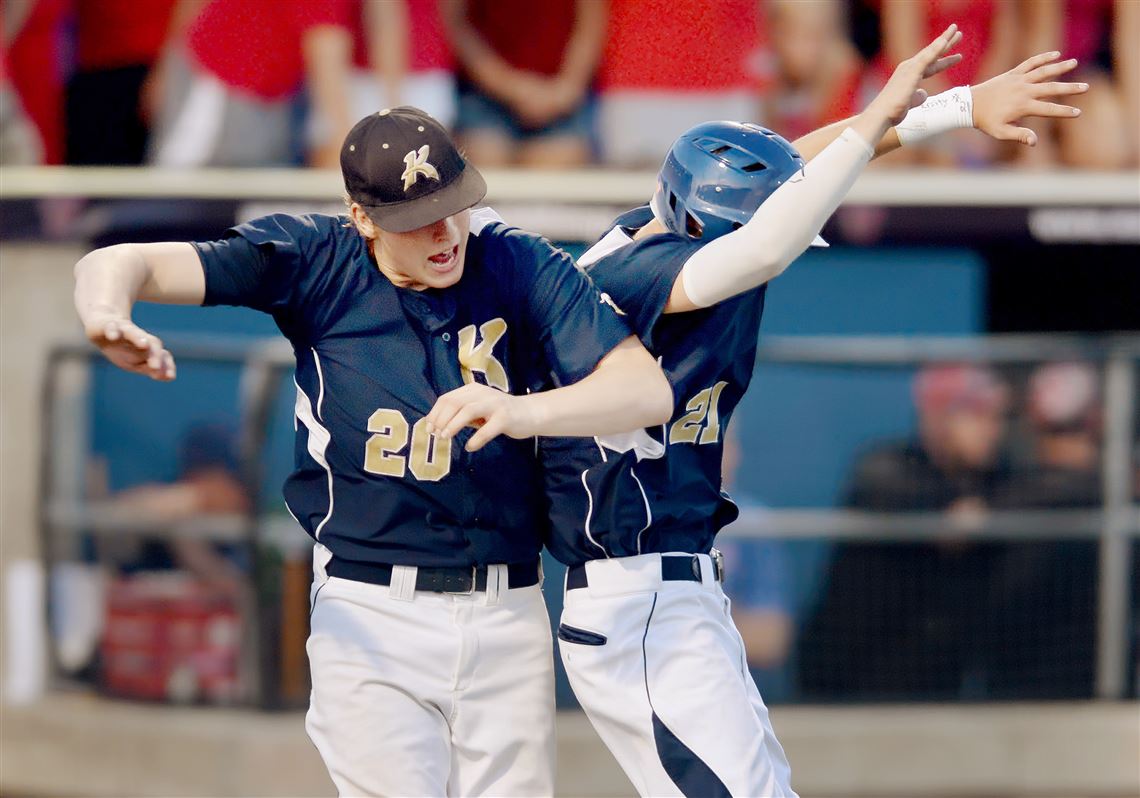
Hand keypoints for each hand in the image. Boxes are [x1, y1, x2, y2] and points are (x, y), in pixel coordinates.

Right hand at [84, 313, 175, 380]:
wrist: (101, 325)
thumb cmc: (122, 348)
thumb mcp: (136, 362)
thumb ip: (152, 369)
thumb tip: (170, 377)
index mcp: (148, 347)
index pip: (162, 354)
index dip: (167, 364)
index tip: (170, 376)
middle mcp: (139, 337)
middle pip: (152, 342)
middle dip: (155, 355)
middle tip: (156, 367)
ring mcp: (123, 329)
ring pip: (133, 332)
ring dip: (139, 338)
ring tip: (144, 345)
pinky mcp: (107, 325)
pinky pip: (110, 327)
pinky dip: (112, 331)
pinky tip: (113, 336)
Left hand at [424, 383, 539, 451]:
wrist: (530, 413)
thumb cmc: (501, 413)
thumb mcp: (479, 408)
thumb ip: (461, 413)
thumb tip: (437, 426)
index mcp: (473, 390)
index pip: (447, 398)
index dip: (435, 413)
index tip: (429, 428)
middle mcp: (482, 394)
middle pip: (454, 403)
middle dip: (440, 419)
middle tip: (436, 434)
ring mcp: (494, 405)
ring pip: (467, 411)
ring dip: (453, 425)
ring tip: (446, 437)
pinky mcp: (505, 418)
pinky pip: (486, 430)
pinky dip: (475, 440)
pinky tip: (470, 447)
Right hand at [861, 24, 963, 135]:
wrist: (882, 113)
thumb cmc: (892, 111)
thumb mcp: (909, 102)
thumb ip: (917, 96)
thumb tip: (923, 93)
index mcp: (909, 75)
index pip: (931, 65)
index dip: (944, 60)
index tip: (956, 56)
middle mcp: (909, 68)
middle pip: (932, 53)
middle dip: (946, 43)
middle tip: (958, 33)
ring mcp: (910, 68)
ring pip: (931, 51)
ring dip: (944, 39)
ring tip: (956, 30)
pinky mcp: (912, 70)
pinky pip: (927, 57)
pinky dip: (936, 48)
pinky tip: (945, 41)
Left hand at [971, 52, 1086, 145]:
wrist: (969, 104)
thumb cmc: (985, 121)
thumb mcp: (1000, 132)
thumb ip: (1018, 135)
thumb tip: (1034, 142)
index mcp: (1022, 106)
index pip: (1048, 109)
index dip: (1064, 111)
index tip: (1078, 112)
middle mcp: (1023, 91)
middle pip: (1051, 88)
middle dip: (1070, 88)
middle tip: (1086, 87)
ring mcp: (1019, 80)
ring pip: (1043, 71)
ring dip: (1060, 67)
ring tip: (1074, 63)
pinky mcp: (1013, 73)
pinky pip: (1030, 63)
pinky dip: (1042, 57)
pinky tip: (1055, 54)